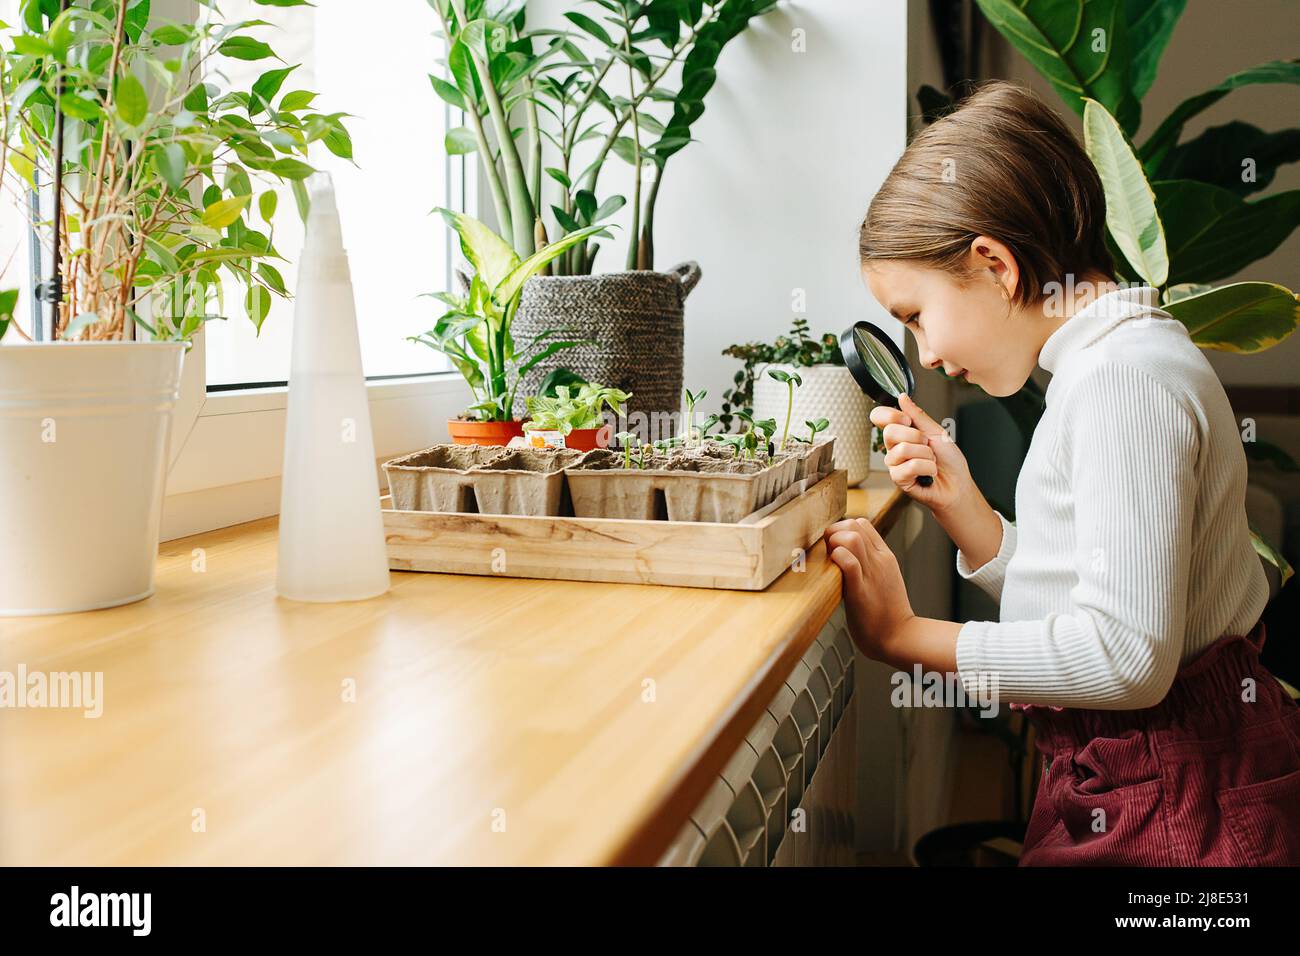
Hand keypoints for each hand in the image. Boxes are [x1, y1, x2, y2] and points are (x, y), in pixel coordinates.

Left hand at [824, 517, 914, 663]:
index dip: (841, 529)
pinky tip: (835, 571)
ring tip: (832, 562)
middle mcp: (880, 561)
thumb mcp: (882, 579)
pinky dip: (838, 560)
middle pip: (854, 524)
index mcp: (884, 556)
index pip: (862, 523)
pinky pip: (849, 564)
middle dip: (834, 532)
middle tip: (829, 553)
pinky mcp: (862, 592)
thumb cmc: (886, 612)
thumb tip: (845, 552)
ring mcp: (872, 575)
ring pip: (852, 538)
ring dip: (834, 544)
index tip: (834, 547)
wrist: (899, 637)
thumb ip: (868, 563)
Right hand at [870, 394, 973, 513]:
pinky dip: (927, 468)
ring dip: (926, 455)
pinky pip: (910, 466)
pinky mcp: (899, 479)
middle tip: (927, 445)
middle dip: (917, 436)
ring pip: (903, 449)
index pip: (879, 417)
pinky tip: (929, 473)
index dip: (889, 415)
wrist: (958, 483)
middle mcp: (894, 447)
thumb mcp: (936, 431)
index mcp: (901, 433)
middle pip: (890, 431)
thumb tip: (902, 397)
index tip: (906, 420)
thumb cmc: (949, 459)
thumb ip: (917, 415)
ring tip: (931, 462)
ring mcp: (894, 464)